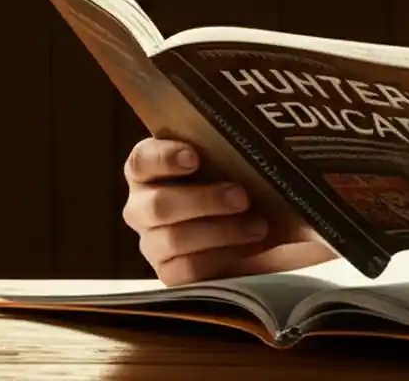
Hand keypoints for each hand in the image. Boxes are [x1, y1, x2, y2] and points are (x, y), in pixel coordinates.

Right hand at [122, 136, 336, 285]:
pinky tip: (248, 248)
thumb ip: (236, 146)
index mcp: (150, 170)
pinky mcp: (170, 273)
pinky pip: (187, 271)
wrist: (262, 226)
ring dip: (221, 231)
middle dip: (203, 200)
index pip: (141, 161)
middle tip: (241, 196)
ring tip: (258, 225)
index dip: (163, 158)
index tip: (194, 157)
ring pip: (173, 239)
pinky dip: (222, 258)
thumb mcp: (237, 160)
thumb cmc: (240, 180)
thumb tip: (267, 134)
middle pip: (157, 205)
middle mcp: (143, 206)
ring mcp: (153, 243)